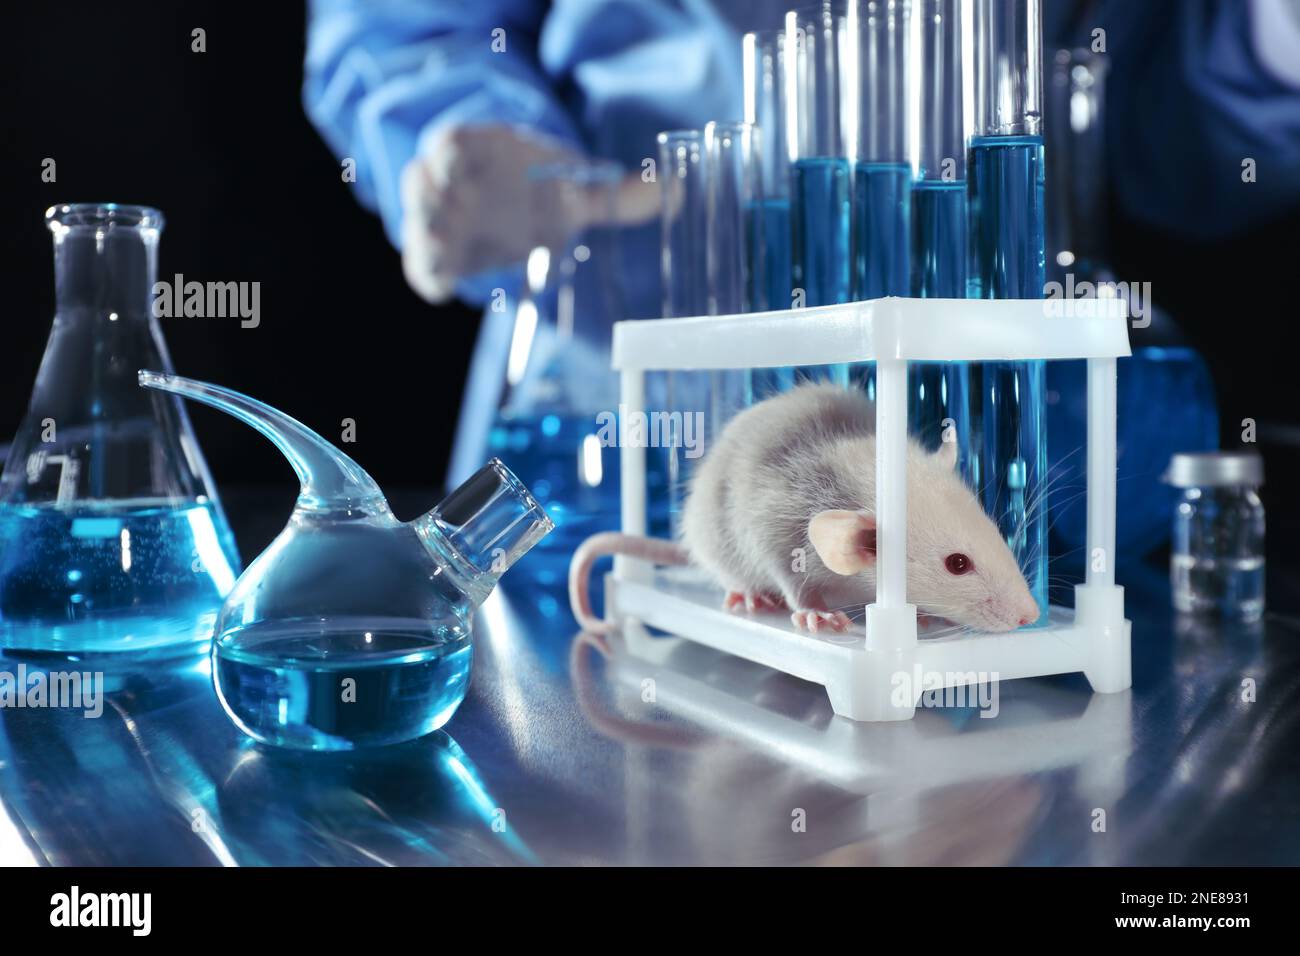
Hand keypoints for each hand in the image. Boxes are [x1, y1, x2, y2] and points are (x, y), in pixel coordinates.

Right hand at [399, 124, 655, 303]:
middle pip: (420, 181)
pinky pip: (424, 267)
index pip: (450, 141)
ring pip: (416, 223)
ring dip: (426, 235)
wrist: (514, 209)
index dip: (448, 151)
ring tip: (443, 249)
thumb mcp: (577, 188)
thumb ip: (621, 195)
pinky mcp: (439, 254)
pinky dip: (430, 274)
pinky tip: (446, 283)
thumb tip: (681, 192)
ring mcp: (439, 219)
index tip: (456, 162)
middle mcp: (450, 182)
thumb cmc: (539, 189)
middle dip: (429, 197)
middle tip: (445, 212)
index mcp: (479, 151)